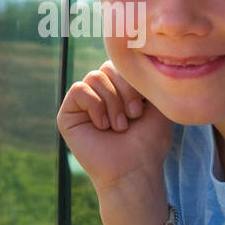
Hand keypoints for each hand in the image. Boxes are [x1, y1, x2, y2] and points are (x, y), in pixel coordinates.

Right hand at [57, 59, 173, 194]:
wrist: (134, 169)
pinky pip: (79, 89)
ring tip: (118, 126)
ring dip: (112, 102)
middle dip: (124, 91)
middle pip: (107, 66)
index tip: (142, 109)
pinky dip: (95, 106)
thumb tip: (137, 56)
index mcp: (119, 90)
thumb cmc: (148, 142)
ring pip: (94, 77)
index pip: (121, 64)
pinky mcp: (68, 114)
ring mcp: (83, 104)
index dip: (133, 82)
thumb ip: (147, 78)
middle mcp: (100, 94)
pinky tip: (102, 126)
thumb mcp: (156, 104)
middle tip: (131, 116)